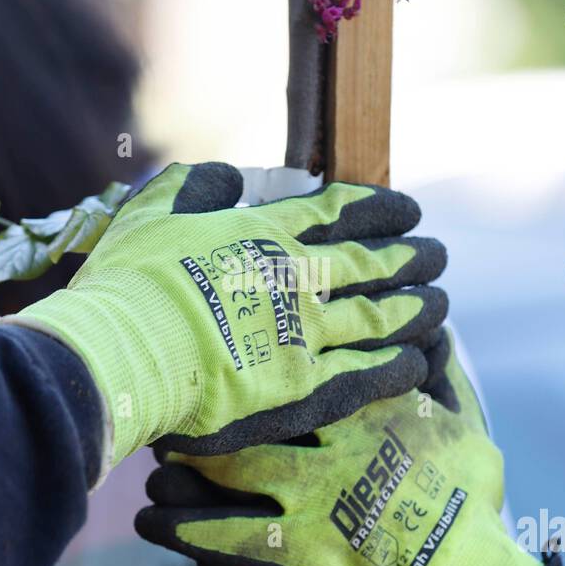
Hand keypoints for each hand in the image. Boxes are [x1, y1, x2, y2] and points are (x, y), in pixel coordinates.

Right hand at [5, 163, 447, 467]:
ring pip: (380, 317)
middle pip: (372, 263)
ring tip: (442, 302)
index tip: (409, 209)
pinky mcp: (304, 389)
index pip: (338, 212)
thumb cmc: (130, 281)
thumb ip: (199, 186)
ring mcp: (307, 335)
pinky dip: (398, 366)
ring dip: (416, 308)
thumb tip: (233, 176)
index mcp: (265, 236)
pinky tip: (420, 360)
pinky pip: (366, 375)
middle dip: (411, 257)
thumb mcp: (156, 208)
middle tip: (439, 254)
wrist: (123, 352)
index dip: (380, 208)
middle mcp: (298, 280)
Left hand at [136, 337, 564, 565]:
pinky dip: (186, 529)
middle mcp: (332, 444)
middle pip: (252, 415)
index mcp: (369, 408)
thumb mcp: (467, 426)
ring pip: (230, 470)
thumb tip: (438, 333)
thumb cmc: (474, 502)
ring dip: (183, 467)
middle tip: (168, 400)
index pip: (302, 373)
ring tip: (147, 463)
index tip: (219, 352)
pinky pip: (229, 537)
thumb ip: (442, 380)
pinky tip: (152, 522)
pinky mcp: (299, 548)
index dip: (253, 363)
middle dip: (207, 410)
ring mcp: (312, 496)